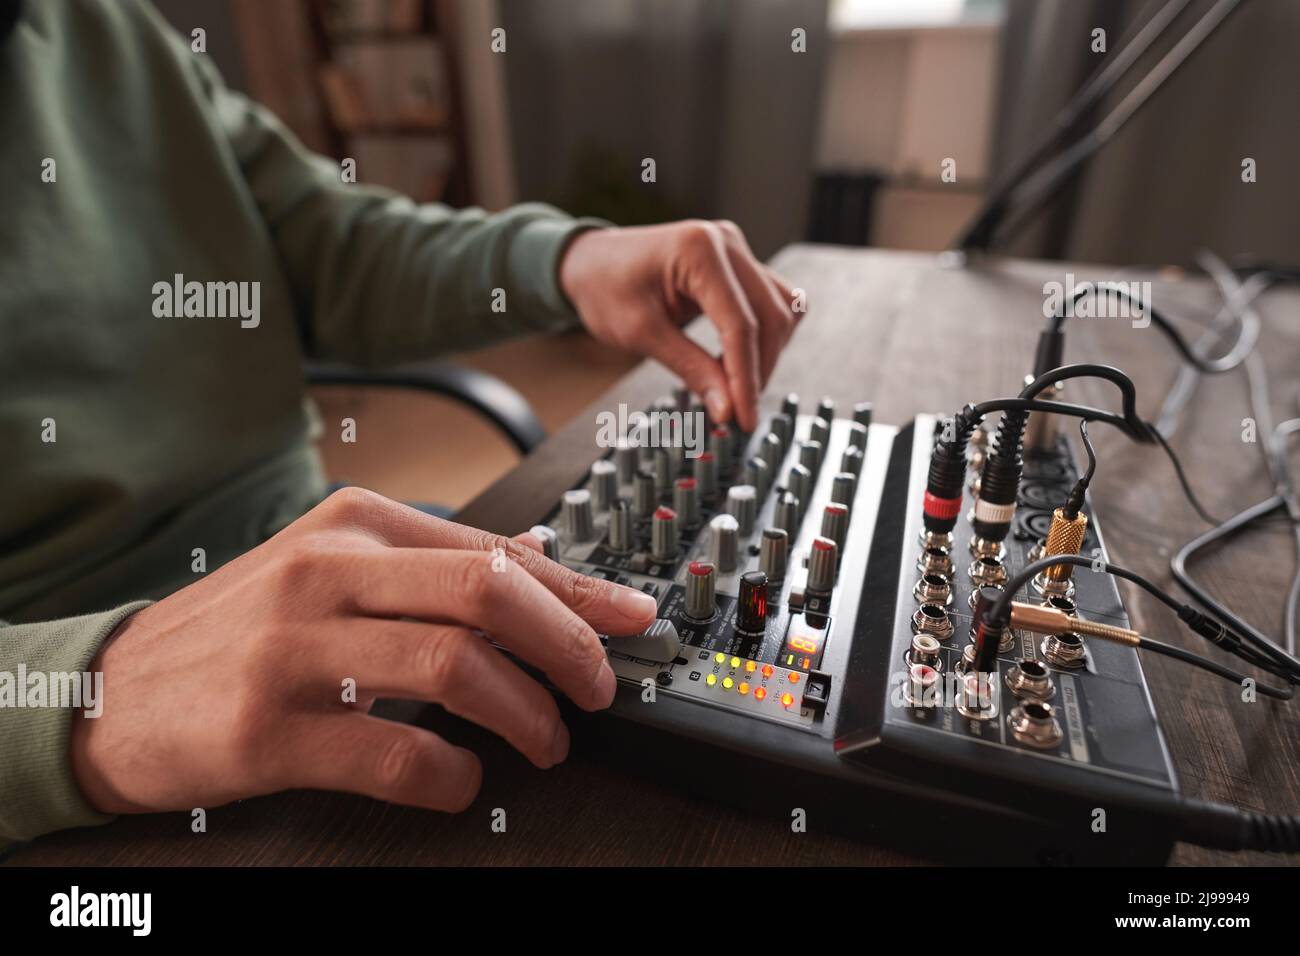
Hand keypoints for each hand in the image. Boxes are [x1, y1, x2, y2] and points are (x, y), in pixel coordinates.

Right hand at [69, 488, 656, 814]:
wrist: (114, 690)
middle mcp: (327, 572)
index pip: (496, 553)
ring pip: (457, 669)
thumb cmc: (240, 629)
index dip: (580, 590)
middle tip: (598, 690)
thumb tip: (537, 552)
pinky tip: (463, 781)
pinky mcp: (270, 729)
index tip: (633, 619)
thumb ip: (433, 560)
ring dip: (526, 715)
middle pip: (490, 596)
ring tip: (546, 742)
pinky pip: (398, 755)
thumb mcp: (331, 567)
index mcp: (355, 525)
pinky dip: (454, 777)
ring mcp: (296, 649)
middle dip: (569, 646)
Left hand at [559, 220, 804, 431]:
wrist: (591, 262)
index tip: (743, 419)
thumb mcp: (641, 334)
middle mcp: (727, 242)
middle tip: (738, 412)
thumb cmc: (605, 288)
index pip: (740, 324)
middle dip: (760, 370)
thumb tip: (727, 409)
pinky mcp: (739, 263)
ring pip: (783, 308)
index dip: (745, 378)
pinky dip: (764, 335)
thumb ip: (690, 369)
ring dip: (768, 352)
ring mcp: (737, 250)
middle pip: (772, 316)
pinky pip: (772, 301)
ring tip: (735, 386)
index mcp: (699, 250)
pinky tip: (736, 360)